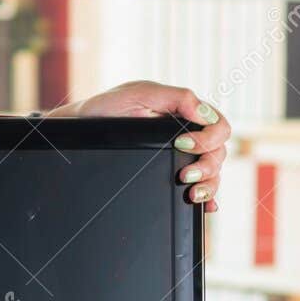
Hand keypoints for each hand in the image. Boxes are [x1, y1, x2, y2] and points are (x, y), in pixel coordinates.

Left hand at [50, 81, 230, 212]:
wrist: (80, 133)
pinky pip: (199, 187)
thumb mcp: (137, 94)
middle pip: (219, 153)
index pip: (218, 126)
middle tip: (184, 175)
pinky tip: (201, 206)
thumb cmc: (106, 109)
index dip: (209, 138)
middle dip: (208, 166)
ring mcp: (180, 156)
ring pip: (213, 173)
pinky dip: (207, 199)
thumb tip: (205, 113)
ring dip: (209, 185)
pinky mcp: (170, 172)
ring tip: (191, 193)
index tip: (182, 143)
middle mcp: (187, 135)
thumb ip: (175, 97)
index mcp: (185, 113)